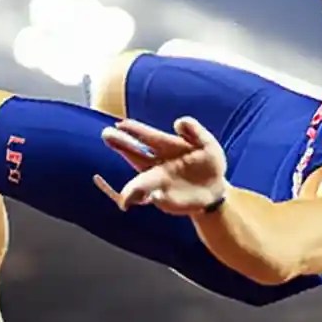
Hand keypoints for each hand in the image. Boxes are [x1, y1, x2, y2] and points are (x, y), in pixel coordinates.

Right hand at [94, 117, 227, 215]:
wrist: (214, 189)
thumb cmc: (208, 163)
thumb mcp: (207, 144)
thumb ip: (195, 131)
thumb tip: (179, 122)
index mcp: (167, 147)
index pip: (148, 136)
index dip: (135, 130)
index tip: (121, 123)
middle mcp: (158, 164)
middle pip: (137, 154)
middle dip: (123, 145)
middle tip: (106, 134)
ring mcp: (159, 182)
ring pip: (141, 181)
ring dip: (132, 185)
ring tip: (125, 188)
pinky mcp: (164, 198)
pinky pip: (155, 198)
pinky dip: (153, 197)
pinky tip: (154, 197)